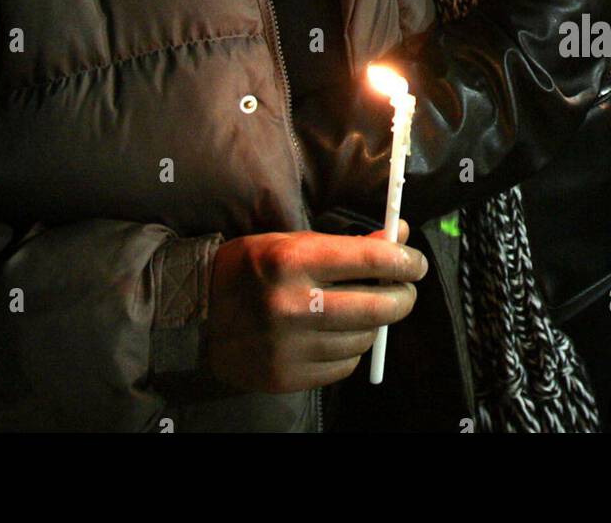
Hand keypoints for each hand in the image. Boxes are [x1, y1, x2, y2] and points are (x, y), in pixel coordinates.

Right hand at [203, 220, 425, 394]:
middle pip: (376, 306)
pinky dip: (350, 349)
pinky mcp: (288, 376)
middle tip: (405, 290)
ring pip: (363, 338)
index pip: (369, 259)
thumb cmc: (248, 268)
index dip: (403, 260)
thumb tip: (397, 235)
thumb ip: (345, 244)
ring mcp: (291, 345)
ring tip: (365, 310)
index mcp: (292, 259)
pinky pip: (343, 365)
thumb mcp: (290, 241)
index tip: (416, 263)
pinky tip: (337, 334)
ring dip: (374, 324)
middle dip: (402, 297)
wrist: (194, 315)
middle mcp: (293, 304)